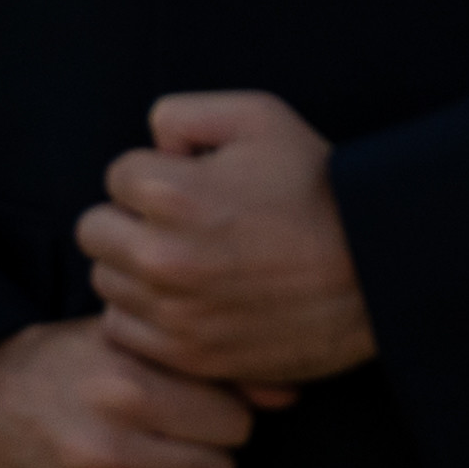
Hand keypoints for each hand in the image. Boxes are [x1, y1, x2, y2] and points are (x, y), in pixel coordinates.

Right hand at [0, 316, 254, 467]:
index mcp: (123, 389)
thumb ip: (209, 366)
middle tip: (181, 444)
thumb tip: (288, 398)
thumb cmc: (63, 369)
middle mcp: (102, 451)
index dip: (224, 416)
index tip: (201, 411)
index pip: (234, 424)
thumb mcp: (130, 343)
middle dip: (209, 459)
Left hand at [77, 92, 377, 392]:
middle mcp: (159, 255)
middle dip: (130, 218)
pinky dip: (145, 314)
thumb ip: (188, 114)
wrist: (374, 269)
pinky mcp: (185, 353)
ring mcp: (171, 311)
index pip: (117, 175)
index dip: (158, 170)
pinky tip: (188, 297)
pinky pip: (122, 329)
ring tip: (189, 258)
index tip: (195, 180)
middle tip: (180, 220)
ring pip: (106, 281)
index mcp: (171, 192)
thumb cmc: (319, 187)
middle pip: (93, 231)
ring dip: (134, 268)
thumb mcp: (263, 117)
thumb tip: (153, 145)